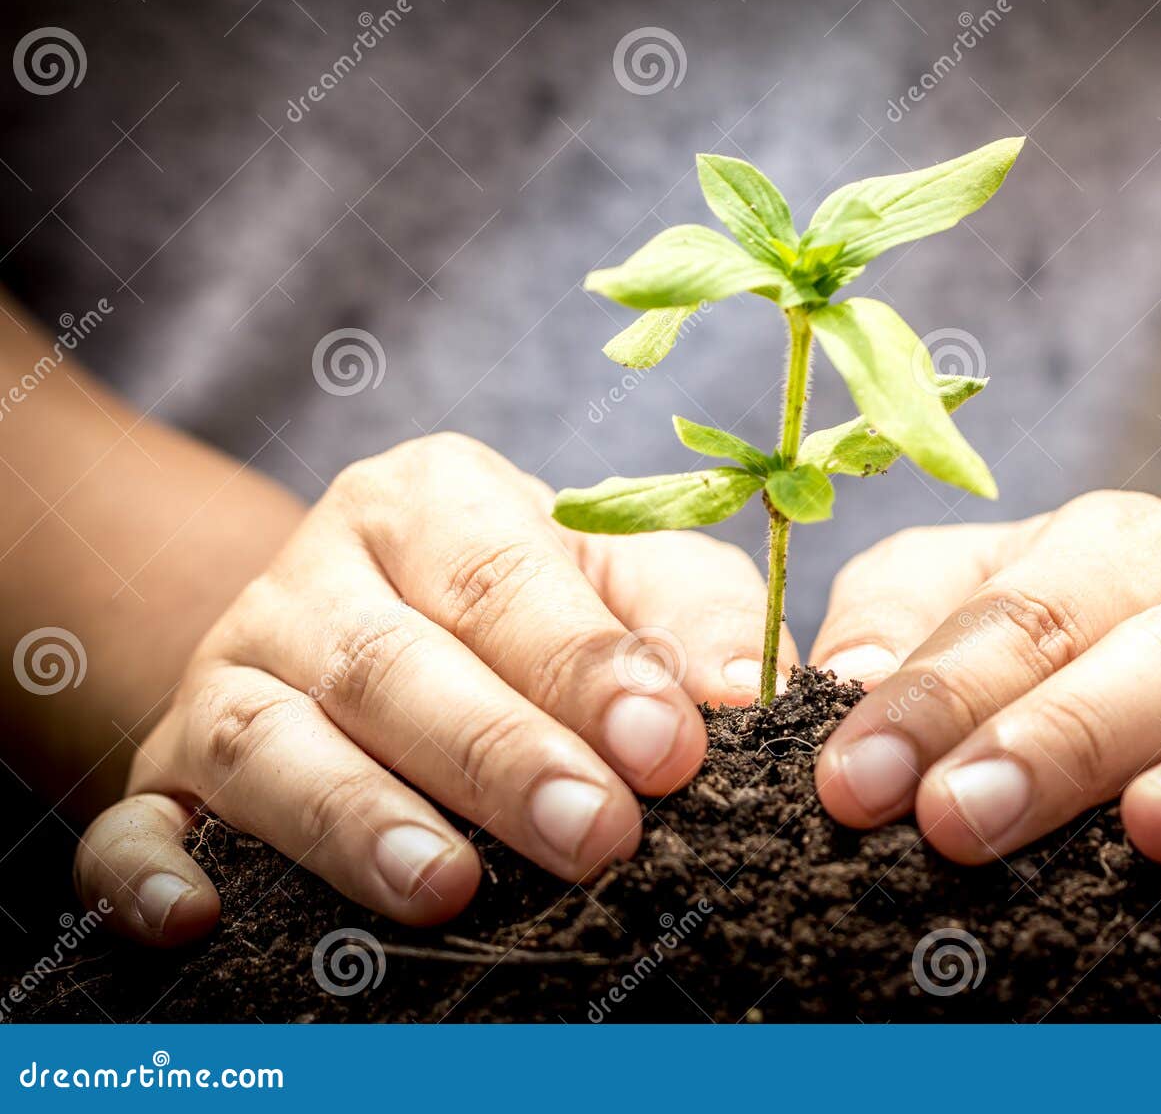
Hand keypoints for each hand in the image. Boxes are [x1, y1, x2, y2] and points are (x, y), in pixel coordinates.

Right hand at [74, 433, 795, 944]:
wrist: (363, 613)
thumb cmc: (528, 602)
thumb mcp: (619, 576)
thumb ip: (688, 619)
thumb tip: (757, 695)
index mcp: (430, 503)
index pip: (508, 580)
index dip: (587, 667)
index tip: (669, 750)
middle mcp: (317, 574)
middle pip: (396, 663)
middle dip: (499, 755)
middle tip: (596, 835)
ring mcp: (230, 670)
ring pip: (274, 740)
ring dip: (354, 816)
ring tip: (443, 886)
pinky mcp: (163, 768)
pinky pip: (136, 822)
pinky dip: (153, 874)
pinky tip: (202, 922)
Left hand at [811, 491, 1160, 892]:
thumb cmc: (1077, 634)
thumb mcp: (975, 591)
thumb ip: (902, 618)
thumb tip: (843, 686)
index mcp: (1125, 547)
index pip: (1022, 612)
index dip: (935, 695)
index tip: (852, 781)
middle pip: (1150, 661)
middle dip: (1053, 741)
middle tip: (957, 821)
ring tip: (1149, 831)